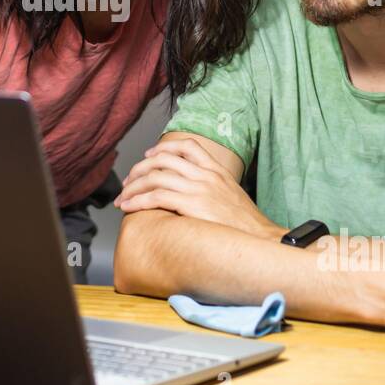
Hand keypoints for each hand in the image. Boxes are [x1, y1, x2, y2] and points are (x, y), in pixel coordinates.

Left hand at [114, 138, 283, 240]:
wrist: (262, 238)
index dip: (164, 148)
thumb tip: (192, 195)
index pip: (188, 146)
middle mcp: (206, 175)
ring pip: (155, 177)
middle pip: (164, 159)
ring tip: (123, 198)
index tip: (149, 155)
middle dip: (140, 168)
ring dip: (133, 187)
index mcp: (217, 171)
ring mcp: (199, 188)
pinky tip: (129, 207)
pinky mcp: (193, 205)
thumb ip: (213, 189)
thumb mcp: (232, 197)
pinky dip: (138, 201)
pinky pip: (156, 197)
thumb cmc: (246, 225)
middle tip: (129, 181)